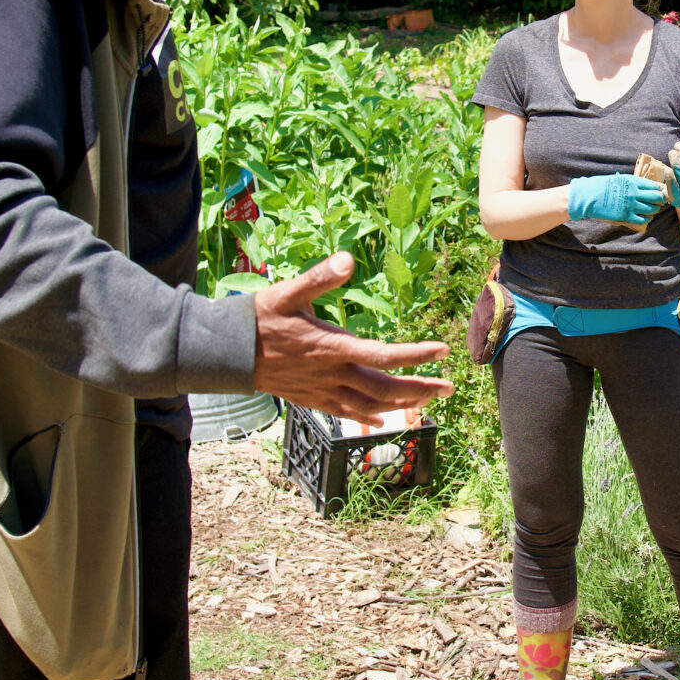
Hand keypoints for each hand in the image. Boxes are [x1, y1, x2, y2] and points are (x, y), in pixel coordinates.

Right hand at [251, 253, 453, 421]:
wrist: (229, 353)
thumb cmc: (259, 319)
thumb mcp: (288, 292)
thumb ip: (319, 278)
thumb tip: (346, 260)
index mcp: (332, 347)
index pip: (384, 355)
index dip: (416, 355)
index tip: (442, 350)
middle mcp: (333, 374)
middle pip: (386, 389)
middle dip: (421, 388)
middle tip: (450, 386)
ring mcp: (324, 392)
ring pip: (371, 406)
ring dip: (403, 405)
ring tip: (429, 400)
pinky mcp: (314, 400)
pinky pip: (349, 415)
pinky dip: (371, 418)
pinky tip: (385, 420)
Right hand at [567, 173, 665, 224]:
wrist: (588, 196)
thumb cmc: (601, 185)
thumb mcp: (618, 179)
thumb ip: (631, 183)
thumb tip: (644, 186)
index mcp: (632, 181)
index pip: (653, 185)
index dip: (659, 189)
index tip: (660, 191)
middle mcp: (634, 193)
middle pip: (656, 197)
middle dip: (660, 200)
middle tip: (659, 201)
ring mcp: (631, 205)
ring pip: (652, 209)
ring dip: (654, 210)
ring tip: (652, 209)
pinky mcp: (626, 216)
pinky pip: (643, 219)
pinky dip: (647, 219)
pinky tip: (645, 217)